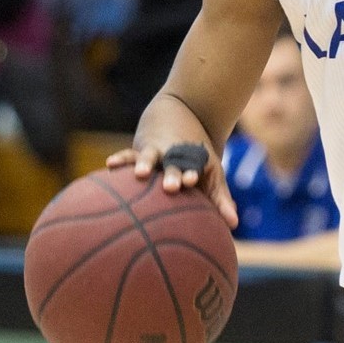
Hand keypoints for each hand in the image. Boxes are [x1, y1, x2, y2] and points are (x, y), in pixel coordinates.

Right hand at [107, 127, 239, 225]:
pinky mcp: (140, 153)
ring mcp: (156, 154)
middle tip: (171, 186)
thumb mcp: (212, 175)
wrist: (183, 117)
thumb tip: (234, 225)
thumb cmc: (198, 160)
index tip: (192, 180)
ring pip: (149, 157)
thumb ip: (220, 200)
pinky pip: (128, 156)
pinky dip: (120, 159)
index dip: (191, 174)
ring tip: (139, 174)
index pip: (193, 168)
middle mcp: (174, 157)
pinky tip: (109, 165)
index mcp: (193, 162)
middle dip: (172, 175)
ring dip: (145, 164)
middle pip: (173, 165)